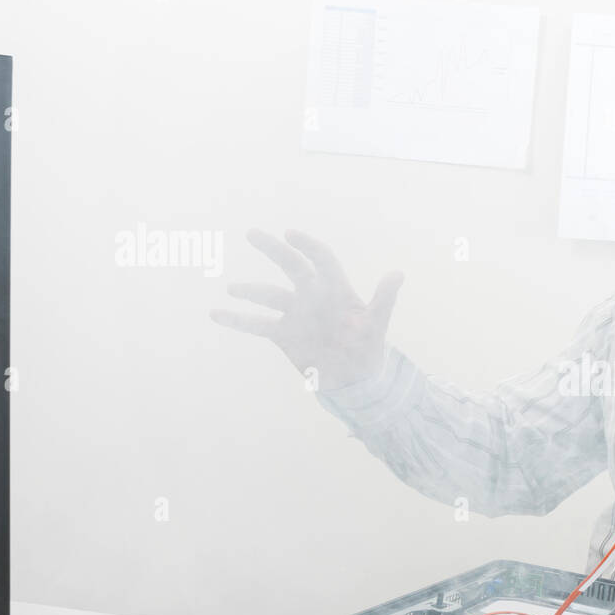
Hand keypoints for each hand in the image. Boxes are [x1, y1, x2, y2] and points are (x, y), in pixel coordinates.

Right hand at [211, 229, 403, 390]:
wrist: (354, 380)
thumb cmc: (368, 348)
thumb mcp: (376, 324)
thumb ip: (384, 299)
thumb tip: (398, 273)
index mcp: (336, 289)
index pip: (321, 259)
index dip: (307, 245)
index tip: (290, 234)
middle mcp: (313, 296)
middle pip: (291, 266)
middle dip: (273, 249)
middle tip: (252, 233)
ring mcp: (296, 314)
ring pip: (270, 295)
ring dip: (251, 290)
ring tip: (234, 288)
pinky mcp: (283, 334)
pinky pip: (257, 323)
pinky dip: (237, 319)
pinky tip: (216, 314)